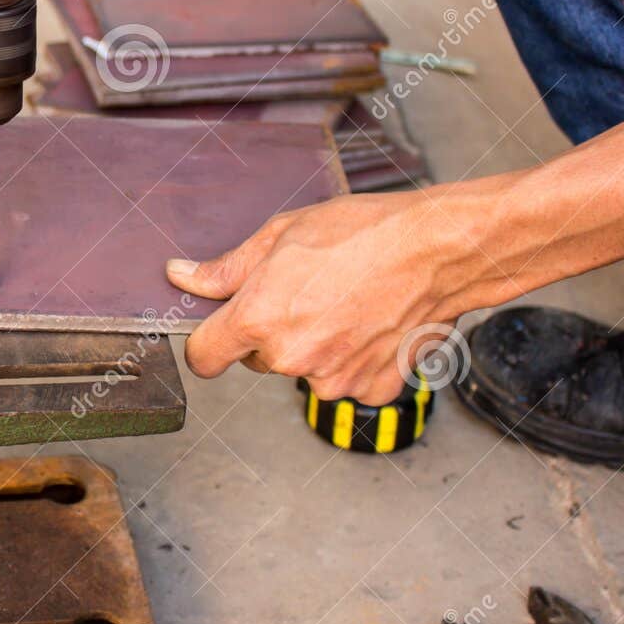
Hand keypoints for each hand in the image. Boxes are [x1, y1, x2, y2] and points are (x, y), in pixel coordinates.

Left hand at [164, 190, 481, 404]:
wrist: (441, 249)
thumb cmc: (366, 233)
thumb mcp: (282, 235)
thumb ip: (226, 269)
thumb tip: (182, 276)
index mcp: (259, 319)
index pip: (204, 357)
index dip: (208, 343)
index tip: (219, 333)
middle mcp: (292, 358)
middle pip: (257, 358)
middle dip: (271, 331)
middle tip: (307, 291)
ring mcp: (334, 380)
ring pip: (303, 369)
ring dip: (315, 345)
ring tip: (346, 301)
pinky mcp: (372, 390)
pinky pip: (346, 380)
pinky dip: (355, 358)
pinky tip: (371, 322)